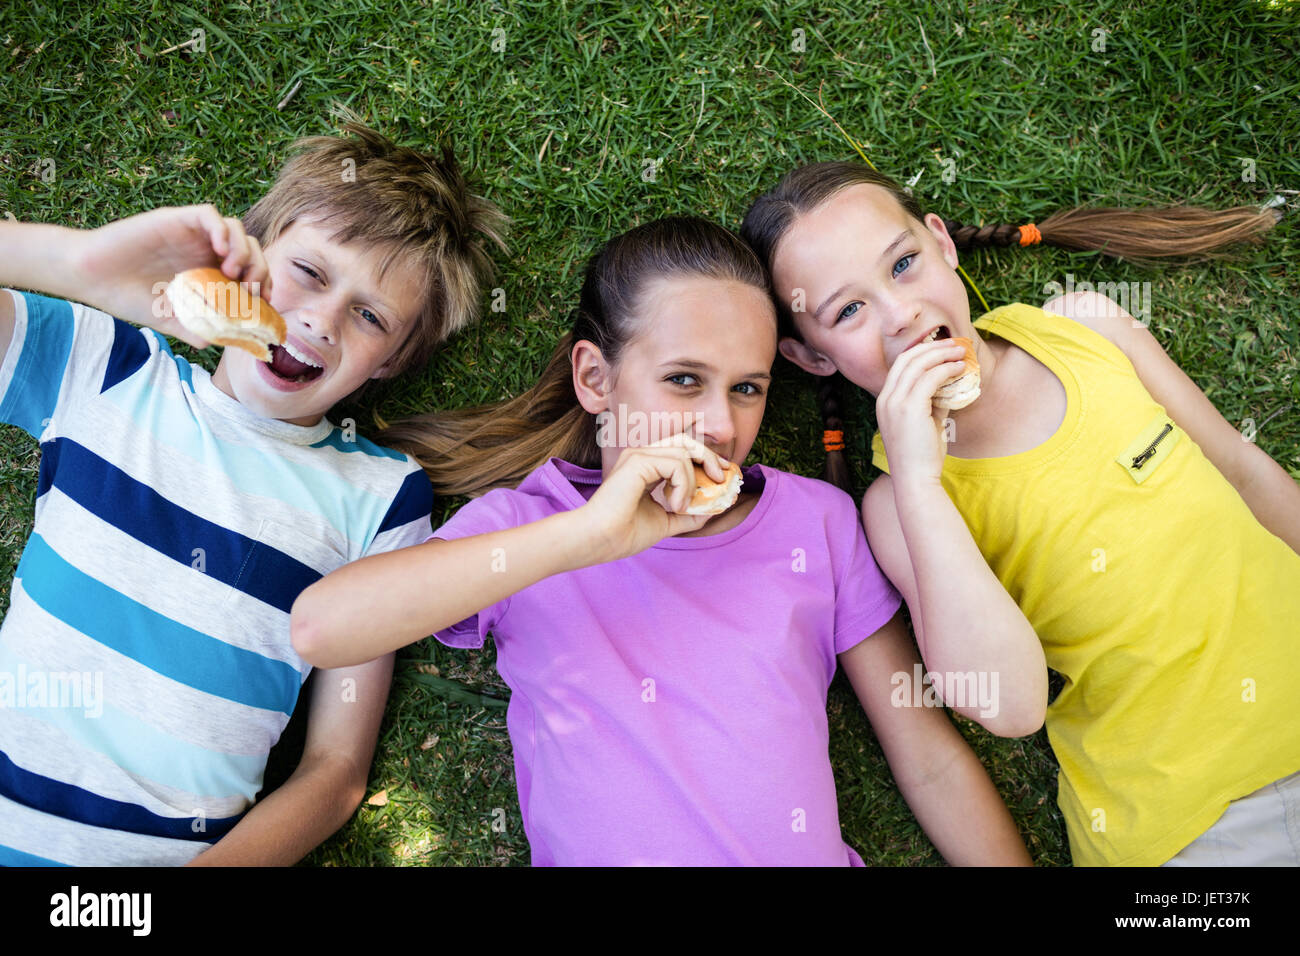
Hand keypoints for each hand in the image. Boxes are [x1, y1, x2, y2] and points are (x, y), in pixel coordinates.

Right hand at [74, 204, 271, 346]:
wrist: (90, 277)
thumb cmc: (128, 297)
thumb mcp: (169, 320)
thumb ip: (194, 329)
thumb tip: (217, 343)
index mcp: (208, 272)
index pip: (251, 270)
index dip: (265, 283)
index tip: (264, 302)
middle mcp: (204, 251)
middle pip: (250, 249)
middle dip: (260, 269)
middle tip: (251, 290)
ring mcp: (191, 235)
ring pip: (236, 229)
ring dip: (244, 250)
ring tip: (233, 273)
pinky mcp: (175, 220)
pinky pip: (210, 215)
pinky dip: (223, 230)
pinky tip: (221, 252)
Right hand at [580, 434, 728, 561]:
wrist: (599, 541)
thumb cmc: (623, 534)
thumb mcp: (666, 522)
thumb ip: (688, 514)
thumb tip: (713, 509)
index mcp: (645, 466)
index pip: (681, 450)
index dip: (705, 459)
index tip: (721, 476)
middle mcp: (641, 456)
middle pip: (686, 441)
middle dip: (709, 458)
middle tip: (720, 479)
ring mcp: (638, 455)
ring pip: (684, 452)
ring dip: (692, 482)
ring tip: (681, 506)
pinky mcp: (638, 461)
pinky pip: (676, 463)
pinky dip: (684, 484)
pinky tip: (674, 504)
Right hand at [875, 339, 966, 486]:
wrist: (915, 479)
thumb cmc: (921, 457)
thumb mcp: (925, 424)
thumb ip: (932, 403)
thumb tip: (948, 386)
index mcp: (884, 402)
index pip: (900, 366)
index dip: (921, 352)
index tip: (942, 349)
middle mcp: (885, 399)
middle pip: (907, 359)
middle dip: (932, 347)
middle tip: (954, 345)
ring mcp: (894, 402)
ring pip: (918, 364)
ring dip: (942, 355)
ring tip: (960, 353)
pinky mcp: (909, 408)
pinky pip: (930, 378)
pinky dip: (946, 369)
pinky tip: (959, 369)